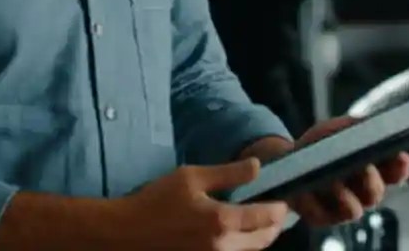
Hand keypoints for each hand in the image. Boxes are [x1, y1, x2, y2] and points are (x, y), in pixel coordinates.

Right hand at [112, 157, 288, 249]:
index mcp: (222, 221)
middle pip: (263, 240)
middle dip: (275, 225)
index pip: (265, 217)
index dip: (279, 208)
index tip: (283, 200)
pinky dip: (242, 247)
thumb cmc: (155, 201)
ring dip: (260, 238)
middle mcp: (222, 247)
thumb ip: (229, 173)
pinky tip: (238, 235)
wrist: (124, 234)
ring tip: (261, 222)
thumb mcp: (192, 177)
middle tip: (278, 212)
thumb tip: (258, 166)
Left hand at [287, 117, 408, 226]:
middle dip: (373, 181)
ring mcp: (343, 207)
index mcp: (373, 169)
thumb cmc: (319, 146)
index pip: (395, 172)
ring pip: (354, 210)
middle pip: (376, 193)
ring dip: (346, 196)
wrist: (288, 162)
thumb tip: (368, 124)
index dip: (401, 167)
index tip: (401, 158)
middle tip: (366, 167)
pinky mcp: (322, 217)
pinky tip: (308, 191)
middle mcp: (362, 192)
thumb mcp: (334, 129)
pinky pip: (323, 215)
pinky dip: (315, 203)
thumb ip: (352, 126)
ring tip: (333, 181)